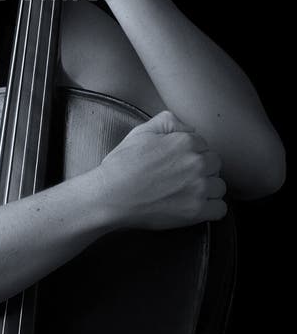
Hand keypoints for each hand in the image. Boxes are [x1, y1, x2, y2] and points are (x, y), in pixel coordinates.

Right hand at [92, 110, 226, 230]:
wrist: (112, 195)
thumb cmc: (123, 164)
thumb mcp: (141, 131)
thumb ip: (168, 121)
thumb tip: (189, 128)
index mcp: (185, 142)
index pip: (204, 145)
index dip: (192, 153)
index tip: (179, 162)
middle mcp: (197, 163)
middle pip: (215, 164)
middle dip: (202, 168)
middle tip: (182, 176)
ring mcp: (199, 188)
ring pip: (219, 186)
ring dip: (208, 188)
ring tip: (188, 191)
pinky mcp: (197, 211)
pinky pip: (220, 209)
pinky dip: (211, 208)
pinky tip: (196, 205)